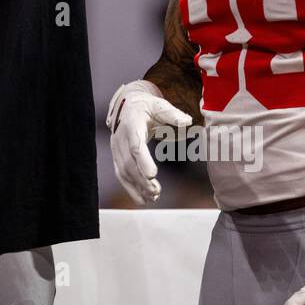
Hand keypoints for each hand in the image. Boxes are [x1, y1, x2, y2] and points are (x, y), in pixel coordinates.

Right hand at [105, 79, 191, 204]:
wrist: (127, 104)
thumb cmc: (147, 106)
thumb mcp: (160, 106)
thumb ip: (173, 115)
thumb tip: (187, 122)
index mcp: (131, 124)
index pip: (135, 145)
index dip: (143, 160)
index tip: (153, 175)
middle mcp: (120, 138)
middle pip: (128, 163)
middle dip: (141, 180)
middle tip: (156, 191)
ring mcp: (116, 148)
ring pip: (123, 172)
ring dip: (137, 187)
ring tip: (153, 197)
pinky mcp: (117, 157)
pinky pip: (121, 175)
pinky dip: (131, 189)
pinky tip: (143, 199)